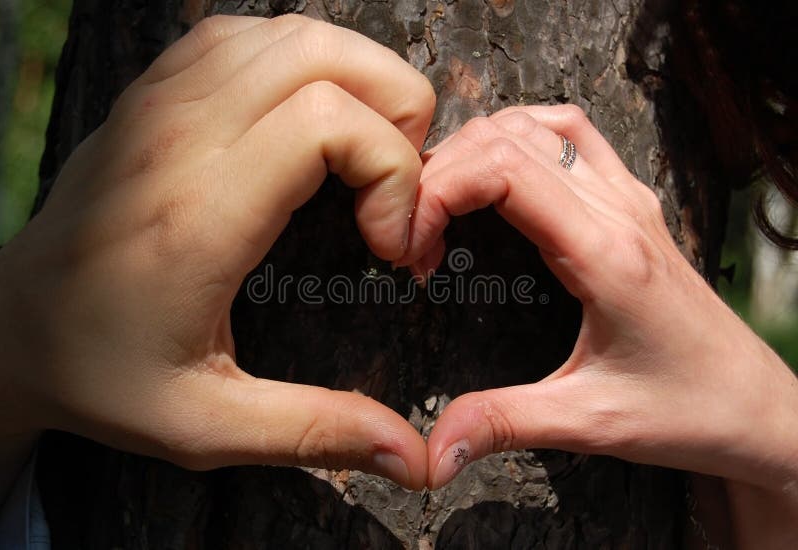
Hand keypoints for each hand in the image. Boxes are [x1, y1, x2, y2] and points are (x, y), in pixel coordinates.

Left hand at [0, 15, 435, 489]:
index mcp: (198, 216)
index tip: (392, 243)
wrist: (8, 331)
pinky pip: (247, 35)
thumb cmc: (104, 377)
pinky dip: (302, 62)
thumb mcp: (208, 428)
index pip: (327, 122)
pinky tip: (307, 119)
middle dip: (394, 112)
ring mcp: (158, 103)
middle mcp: (177, 139)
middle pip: (323, 55)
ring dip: (355, 81)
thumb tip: (416, 459)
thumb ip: (317, 433)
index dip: (393, 171)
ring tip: (363, 154)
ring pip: (291, 33)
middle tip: (395, 188)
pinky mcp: (151, 93)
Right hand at [397, 105, 797, 542]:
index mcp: (605, 253)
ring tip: (441, 205)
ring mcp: (630, 199)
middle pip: (507, 137)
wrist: (759, 407)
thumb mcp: (590, 423)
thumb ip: (504, 423)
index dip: (436, 189)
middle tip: (412, 236)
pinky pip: (572, 135)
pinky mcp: (632, 205)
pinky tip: (498, 175)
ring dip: (476, 149)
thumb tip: (432, 450)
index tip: (407, 242)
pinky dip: (521, 137)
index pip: (502, 168)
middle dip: (440, 173)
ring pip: (538, 125)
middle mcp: (619, 210)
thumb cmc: (689, 410)